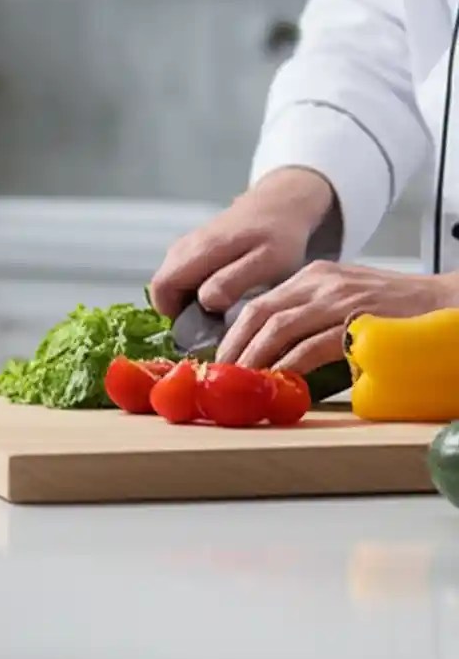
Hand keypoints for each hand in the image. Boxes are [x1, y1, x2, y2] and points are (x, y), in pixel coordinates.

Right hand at [150, 167, 334, 316]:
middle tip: (213, 320)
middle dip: (181, 309)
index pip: (161, 288)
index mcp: (197, 252)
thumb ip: (232, 282)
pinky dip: (194, 287)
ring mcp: (186, 244)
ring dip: (187, 299)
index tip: (201, 326)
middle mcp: (184, 247)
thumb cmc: (279, 235)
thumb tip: (205, 302)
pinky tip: (222, 289)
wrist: (283, 202)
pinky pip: (181, 272)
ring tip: (221, 305)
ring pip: (171, 280)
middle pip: (163, 286)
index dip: (174, 313)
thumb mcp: (267, 262)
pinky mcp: (193, 244)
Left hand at [216, 261, 458, 372]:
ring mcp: (340, 299)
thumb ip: (310, 316)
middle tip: (223, 375)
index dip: (235, 334)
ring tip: (244, 381)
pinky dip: (290, 365)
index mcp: (314, 276)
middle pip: (260, 314)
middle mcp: (322, 282)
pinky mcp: (358, 320)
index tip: (222, 359)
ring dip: (255, 358)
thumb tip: (272, 352)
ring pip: (279, 328)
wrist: (447, 302)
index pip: (260, 304)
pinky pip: (312, 345)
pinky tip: (280, 380)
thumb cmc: (396, 309)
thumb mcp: (344, 300)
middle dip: (235, 347)